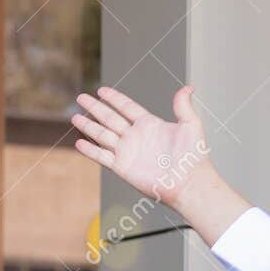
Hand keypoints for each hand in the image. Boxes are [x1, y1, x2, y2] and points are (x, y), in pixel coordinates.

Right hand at [73, 85, 250, 244]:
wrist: (188, 183)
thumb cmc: (193, 157)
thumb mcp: (191, 125)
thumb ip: (183, 106)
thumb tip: (188, 87)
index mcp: (149, 124)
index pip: (127, 107)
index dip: (114, 98)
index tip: (101, 90)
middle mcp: (135, 136)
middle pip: (110, 118)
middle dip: (95, 108)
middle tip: (81, 97)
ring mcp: (127, 151)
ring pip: (102, 135)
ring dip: (88, 126)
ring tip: (75, 117)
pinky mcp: (122, 167)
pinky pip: (102, 156)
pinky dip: (90, 150)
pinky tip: (80, 143)